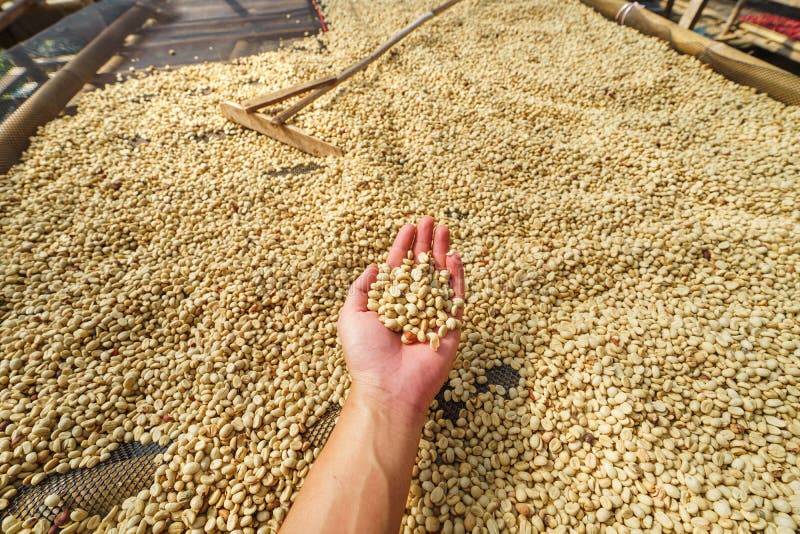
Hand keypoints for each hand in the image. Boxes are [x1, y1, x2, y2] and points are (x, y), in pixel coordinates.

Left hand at [337, 216, 464, 426]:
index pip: (398, 268)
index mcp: (388, 304)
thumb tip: (375, 266)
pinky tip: (454, 257)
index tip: (409, 226)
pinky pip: (455, 298)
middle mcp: (411, 307)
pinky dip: (456, 277)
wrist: (388, 387)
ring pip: (440, 278)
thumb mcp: (352, 315)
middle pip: (421, 268)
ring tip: (444, 230)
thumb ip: (361, 288)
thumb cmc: (365, 354)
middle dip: (425, 243)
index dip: (404, 246)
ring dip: (442, 253)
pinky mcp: (450, 328)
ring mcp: (432, 316)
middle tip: (430, 220)